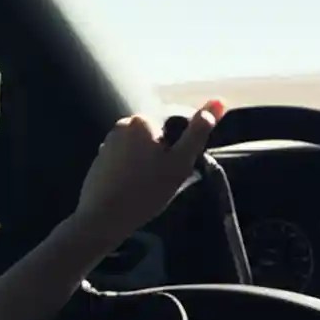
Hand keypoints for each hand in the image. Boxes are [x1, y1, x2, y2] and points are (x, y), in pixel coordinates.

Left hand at [70, 99, 226, 249]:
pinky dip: (133, 171)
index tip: (178, 170)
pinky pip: (126, 160)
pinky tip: (134, 190)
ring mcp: (108, 142)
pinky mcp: (100, 159)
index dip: (182, 147)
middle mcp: (123, 124)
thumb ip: (198, 132)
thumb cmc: (146, 191)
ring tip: (149, 188)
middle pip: (157, 136)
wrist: (102, 219)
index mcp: (143, 120)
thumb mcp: (180, 163)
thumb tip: (219, 101)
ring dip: (149, 163)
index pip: (176, 124)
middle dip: (165, 154)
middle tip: (166, 182)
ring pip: (141, 148)